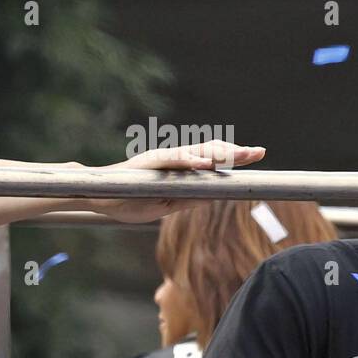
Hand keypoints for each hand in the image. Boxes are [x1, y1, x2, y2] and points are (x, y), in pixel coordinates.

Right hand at [88, 141, 265, 223]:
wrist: (98, 198)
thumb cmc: (128, 201)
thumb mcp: (166, 206)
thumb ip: (190, 198)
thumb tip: (216, 194)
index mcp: (179, 170)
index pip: (212, 161)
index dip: (234, 158)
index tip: (257, 156)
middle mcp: (174, 160)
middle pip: (210, 151)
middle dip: (236, 152)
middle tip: (259, 152)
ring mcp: (162, 159)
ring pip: (197, 151)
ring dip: (221, 153)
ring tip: (243, 154)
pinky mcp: (149, 162)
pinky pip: (173, 160)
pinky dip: (191, 161)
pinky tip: (207, 165)